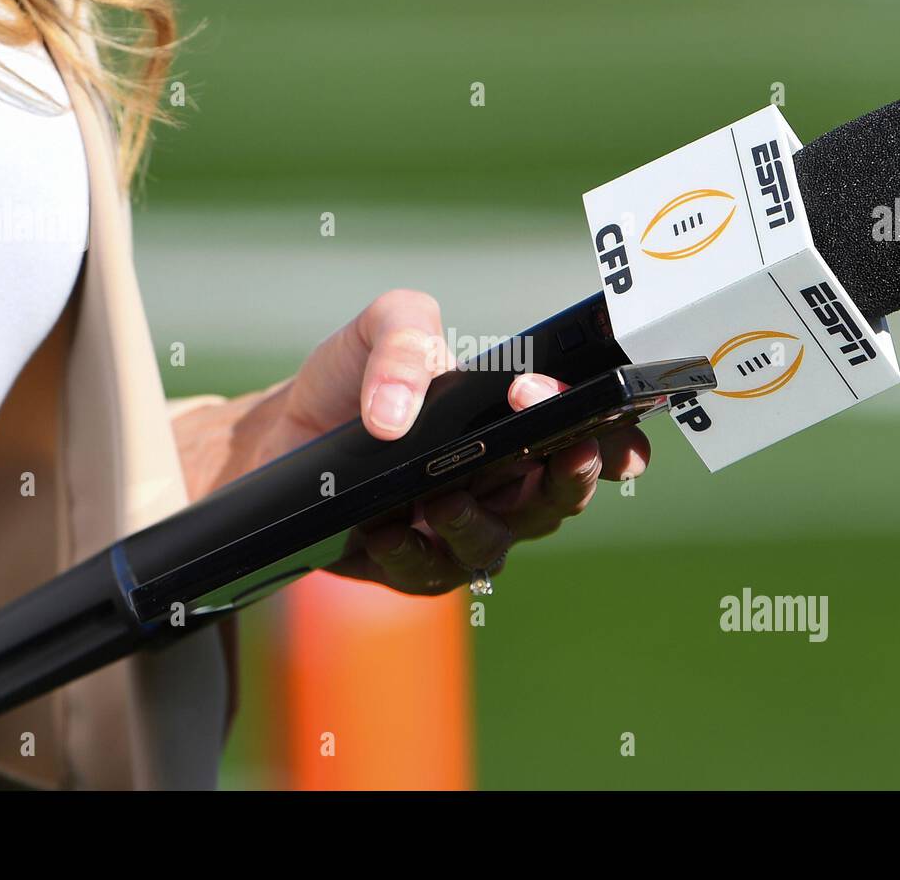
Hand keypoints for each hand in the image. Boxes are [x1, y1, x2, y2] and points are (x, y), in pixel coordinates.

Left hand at [172, 289, 650, 594]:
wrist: (281, 433)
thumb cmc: (350, 380)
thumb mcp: (380, 329)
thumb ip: (408, 338)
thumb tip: (402, 417)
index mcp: (517, 425)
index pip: (592, 439)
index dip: (618, 442)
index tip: (609, 427)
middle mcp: (503, 484)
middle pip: (560, 497)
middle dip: (568, 475)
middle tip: (563, 448)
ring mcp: (462, 529)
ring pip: (497, 541)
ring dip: (478, 518)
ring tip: (441, 493)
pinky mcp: (413, 567)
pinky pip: (426, 570)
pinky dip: (406, 548)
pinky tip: (381, 525)